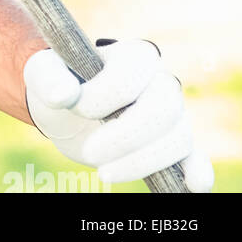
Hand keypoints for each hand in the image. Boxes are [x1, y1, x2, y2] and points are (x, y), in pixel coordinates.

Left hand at [23, 37, 213, 190]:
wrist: (67, 106)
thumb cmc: (58, 82)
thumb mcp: (43, 74)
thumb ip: (49, 79)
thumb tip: (63, 95)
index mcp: (131, 56)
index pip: (129, 77)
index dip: (101, 97)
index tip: (74, 106)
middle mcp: (159, 82)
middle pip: (163, 109)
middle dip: (126, 136)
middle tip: (90, 152)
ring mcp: (172, 115)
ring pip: (178, 138)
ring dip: (141, 161)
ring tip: (103, 173)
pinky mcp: (173, 144)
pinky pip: (195, 156)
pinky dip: (198, 170)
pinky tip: (193, 186)